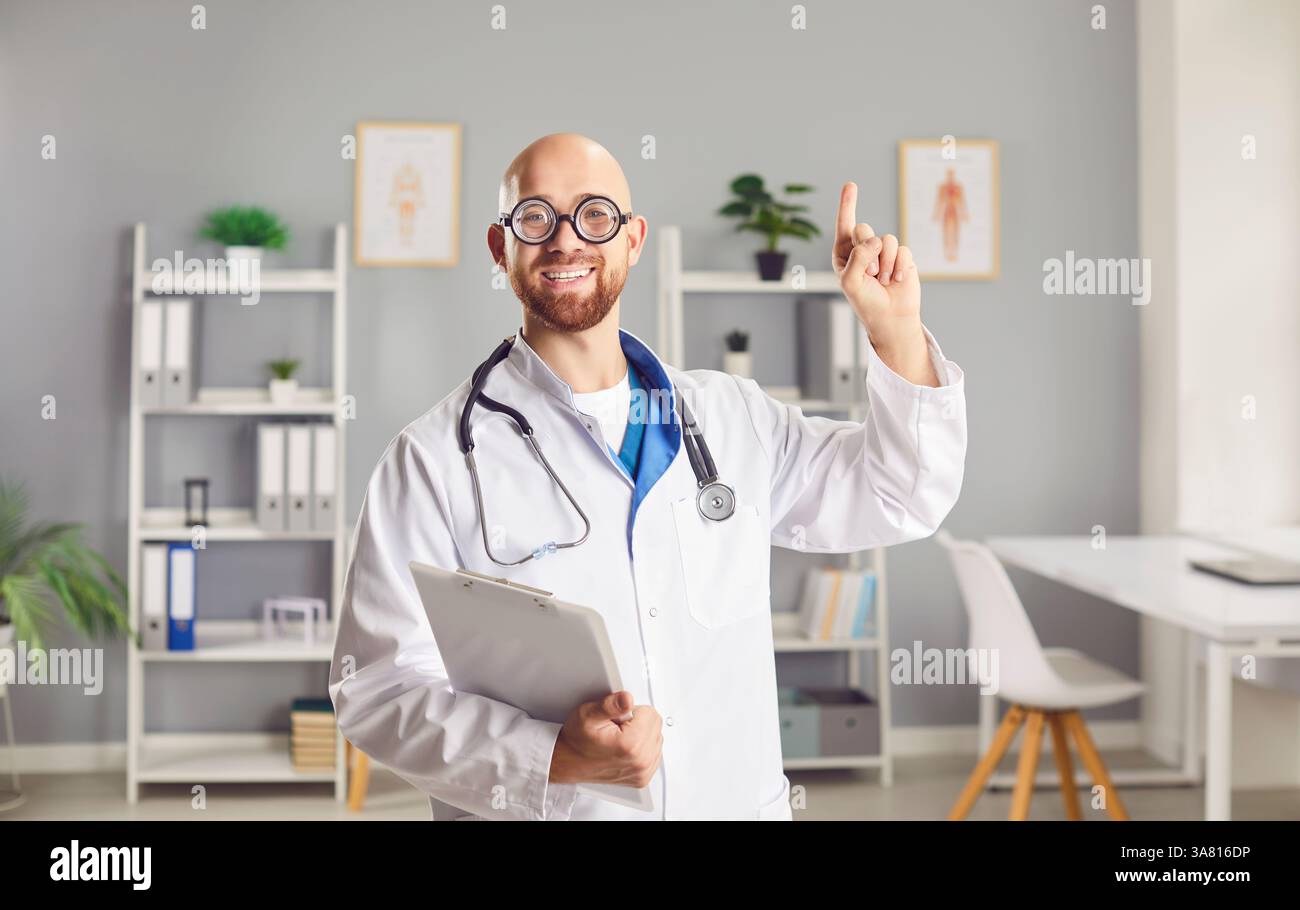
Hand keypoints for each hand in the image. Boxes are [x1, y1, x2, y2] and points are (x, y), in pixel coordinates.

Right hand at [548, 690, 662, 787]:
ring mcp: (643, 772)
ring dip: (641, 735)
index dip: (631, 711)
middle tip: (616, 728)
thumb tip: (627, 699)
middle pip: (655, 725)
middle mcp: (640, 762)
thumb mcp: (588, 715)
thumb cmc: (577, 741)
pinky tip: (625, 748)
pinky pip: (654, 753)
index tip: (616, 720)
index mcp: (631, 745)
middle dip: (638, 722)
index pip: (650, 713)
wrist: (568, 762)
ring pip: (656, 738)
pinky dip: (642, 748)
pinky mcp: (643, 778)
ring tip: (619, 738)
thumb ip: (610, 704)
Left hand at [832, 183, 936, 385]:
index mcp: (845, 253)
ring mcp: (883, 252)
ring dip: (884, 264)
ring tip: (882, 280)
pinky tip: (896, 280)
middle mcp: (863, 249)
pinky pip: (902, 250)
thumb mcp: (850, 282)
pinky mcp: (902, 257)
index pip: (845, 224)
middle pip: (864, 229)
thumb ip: (857, 258)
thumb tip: (876, 240)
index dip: (848, 204)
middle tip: (870, 273)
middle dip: (867, 250)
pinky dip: (899, 267)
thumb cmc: (865, 301)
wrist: (890, 318)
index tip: (850, 185)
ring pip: (886, 240)